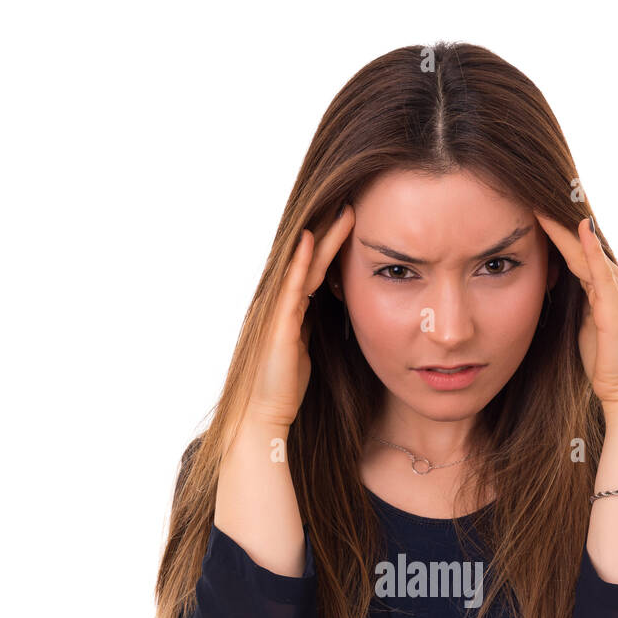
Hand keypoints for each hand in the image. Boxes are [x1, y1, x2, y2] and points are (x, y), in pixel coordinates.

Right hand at [247, 204, 354, 426]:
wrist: (264, 413)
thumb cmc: (283, 385)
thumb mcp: (304, 348)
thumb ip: (309, 325)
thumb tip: (320, 309)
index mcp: (292, 308)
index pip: (316, 270)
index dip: (333, 247)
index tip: (353, 224)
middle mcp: (282, 303)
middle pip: (311, 260)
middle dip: (332, 233)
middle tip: (353, 204)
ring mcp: (278, 311)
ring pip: (303, 266)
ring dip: (322, 238)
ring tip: (343, 212)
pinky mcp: (277, 324)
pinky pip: (291, 287)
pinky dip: (299, 262)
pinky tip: (309, 240)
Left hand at [533, 212, 617, 414]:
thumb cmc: (606, 362)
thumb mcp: (582, 325)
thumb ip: (574, 302)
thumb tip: (554, 285)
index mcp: (605, 284)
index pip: (575, 248)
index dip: (553, 226)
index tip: (531, 201)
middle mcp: (615, 280)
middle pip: (580, 241)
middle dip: (557, 215)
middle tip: (534, 184)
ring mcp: (617, 291)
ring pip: (587, 250)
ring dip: (566, 225)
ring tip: (545, 198)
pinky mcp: (616, 307)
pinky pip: (600, 273)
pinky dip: (592, 250)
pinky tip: (582, 229)